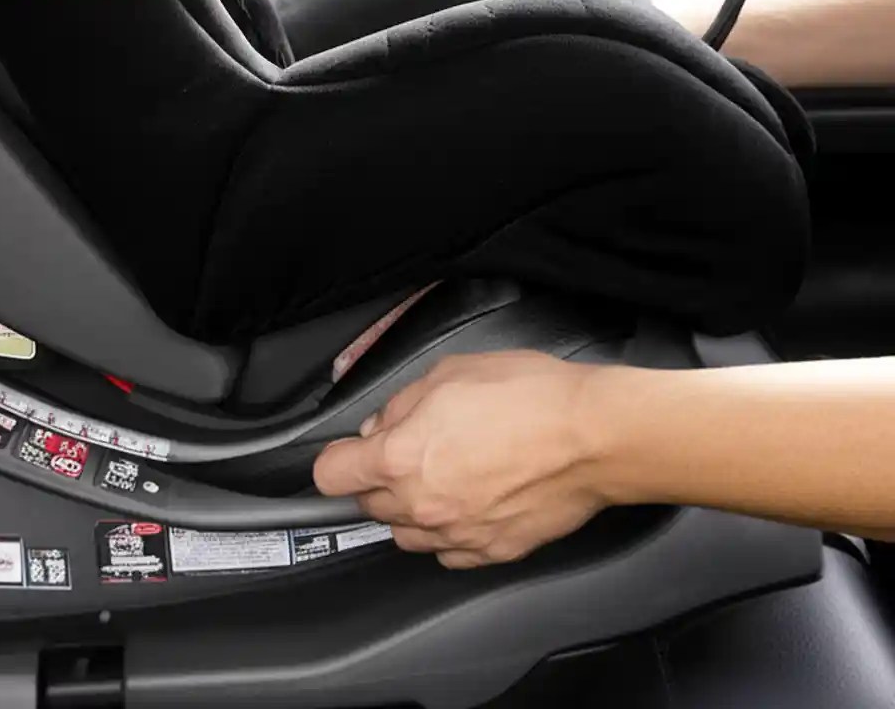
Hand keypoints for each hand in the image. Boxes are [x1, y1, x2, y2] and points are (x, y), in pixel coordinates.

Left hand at [313, 350, 610, 568]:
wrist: (595, 437)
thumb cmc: (531, 397)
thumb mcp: (451, 373)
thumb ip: (402, 404)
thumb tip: (381, 425)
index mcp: (400, 457)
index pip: (332, 475)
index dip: (338, 460)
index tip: (348, 454)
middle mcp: (420, 504)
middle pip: (367, 506)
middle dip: (377, 481)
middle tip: (408, 455)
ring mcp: (455, 534)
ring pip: (404, 535)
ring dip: (409, 512)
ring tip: (441, 481)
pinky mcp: (490, 552)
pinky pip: (448, 554)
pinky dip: (448, 535)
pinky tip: (468, 507)